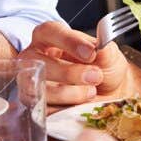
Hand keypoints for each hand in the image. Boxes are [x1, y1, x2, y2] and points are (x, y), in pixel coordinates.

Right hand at [17, 21, 133, 105]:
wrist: (109, 97)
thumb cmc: (103, 69)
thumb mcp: (108, 56)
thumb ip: (104, 50)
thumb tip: (101, 47)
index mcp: (51, 36)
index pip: (50, 32)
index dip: (69, 42)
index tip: (90, 53)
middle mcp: (36, 57)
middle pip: (38, 62)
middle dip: (68, 72)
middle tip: (94, 76)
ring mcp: (31, 82)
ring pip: (39, 88)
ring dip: (68, 93)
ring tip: (90, 92)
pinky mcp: (35, 105)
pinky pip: (44, 108)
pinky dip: (64, 108)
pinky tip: (78, 105)